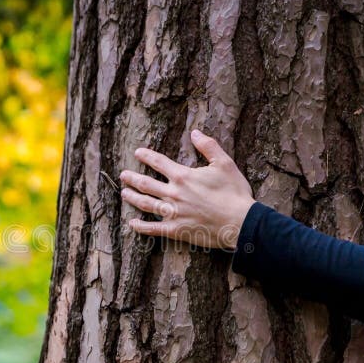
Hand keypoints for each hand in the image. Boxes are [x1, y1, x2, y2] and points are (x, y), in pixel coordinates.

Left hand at [120, 129, 255, 249]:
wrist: (240, 222)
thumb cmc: (234, 193)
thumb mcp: (224, 164)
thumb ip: (208, 146)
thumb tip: (195, 132)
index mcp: (183, 176)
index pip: (158, 162)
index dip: (146, 156)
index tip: (137, 153)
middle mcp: (173, 193)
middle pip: (145, 183)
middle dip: (132, 178)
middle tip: (123, 175)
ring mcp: (173, 212)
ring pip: (145, 204)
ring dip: (132, 198)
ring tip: (123, 194)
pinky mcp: (176, 230)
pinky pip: (153, 228)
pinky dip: (140, 226)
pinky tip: (131, 224)